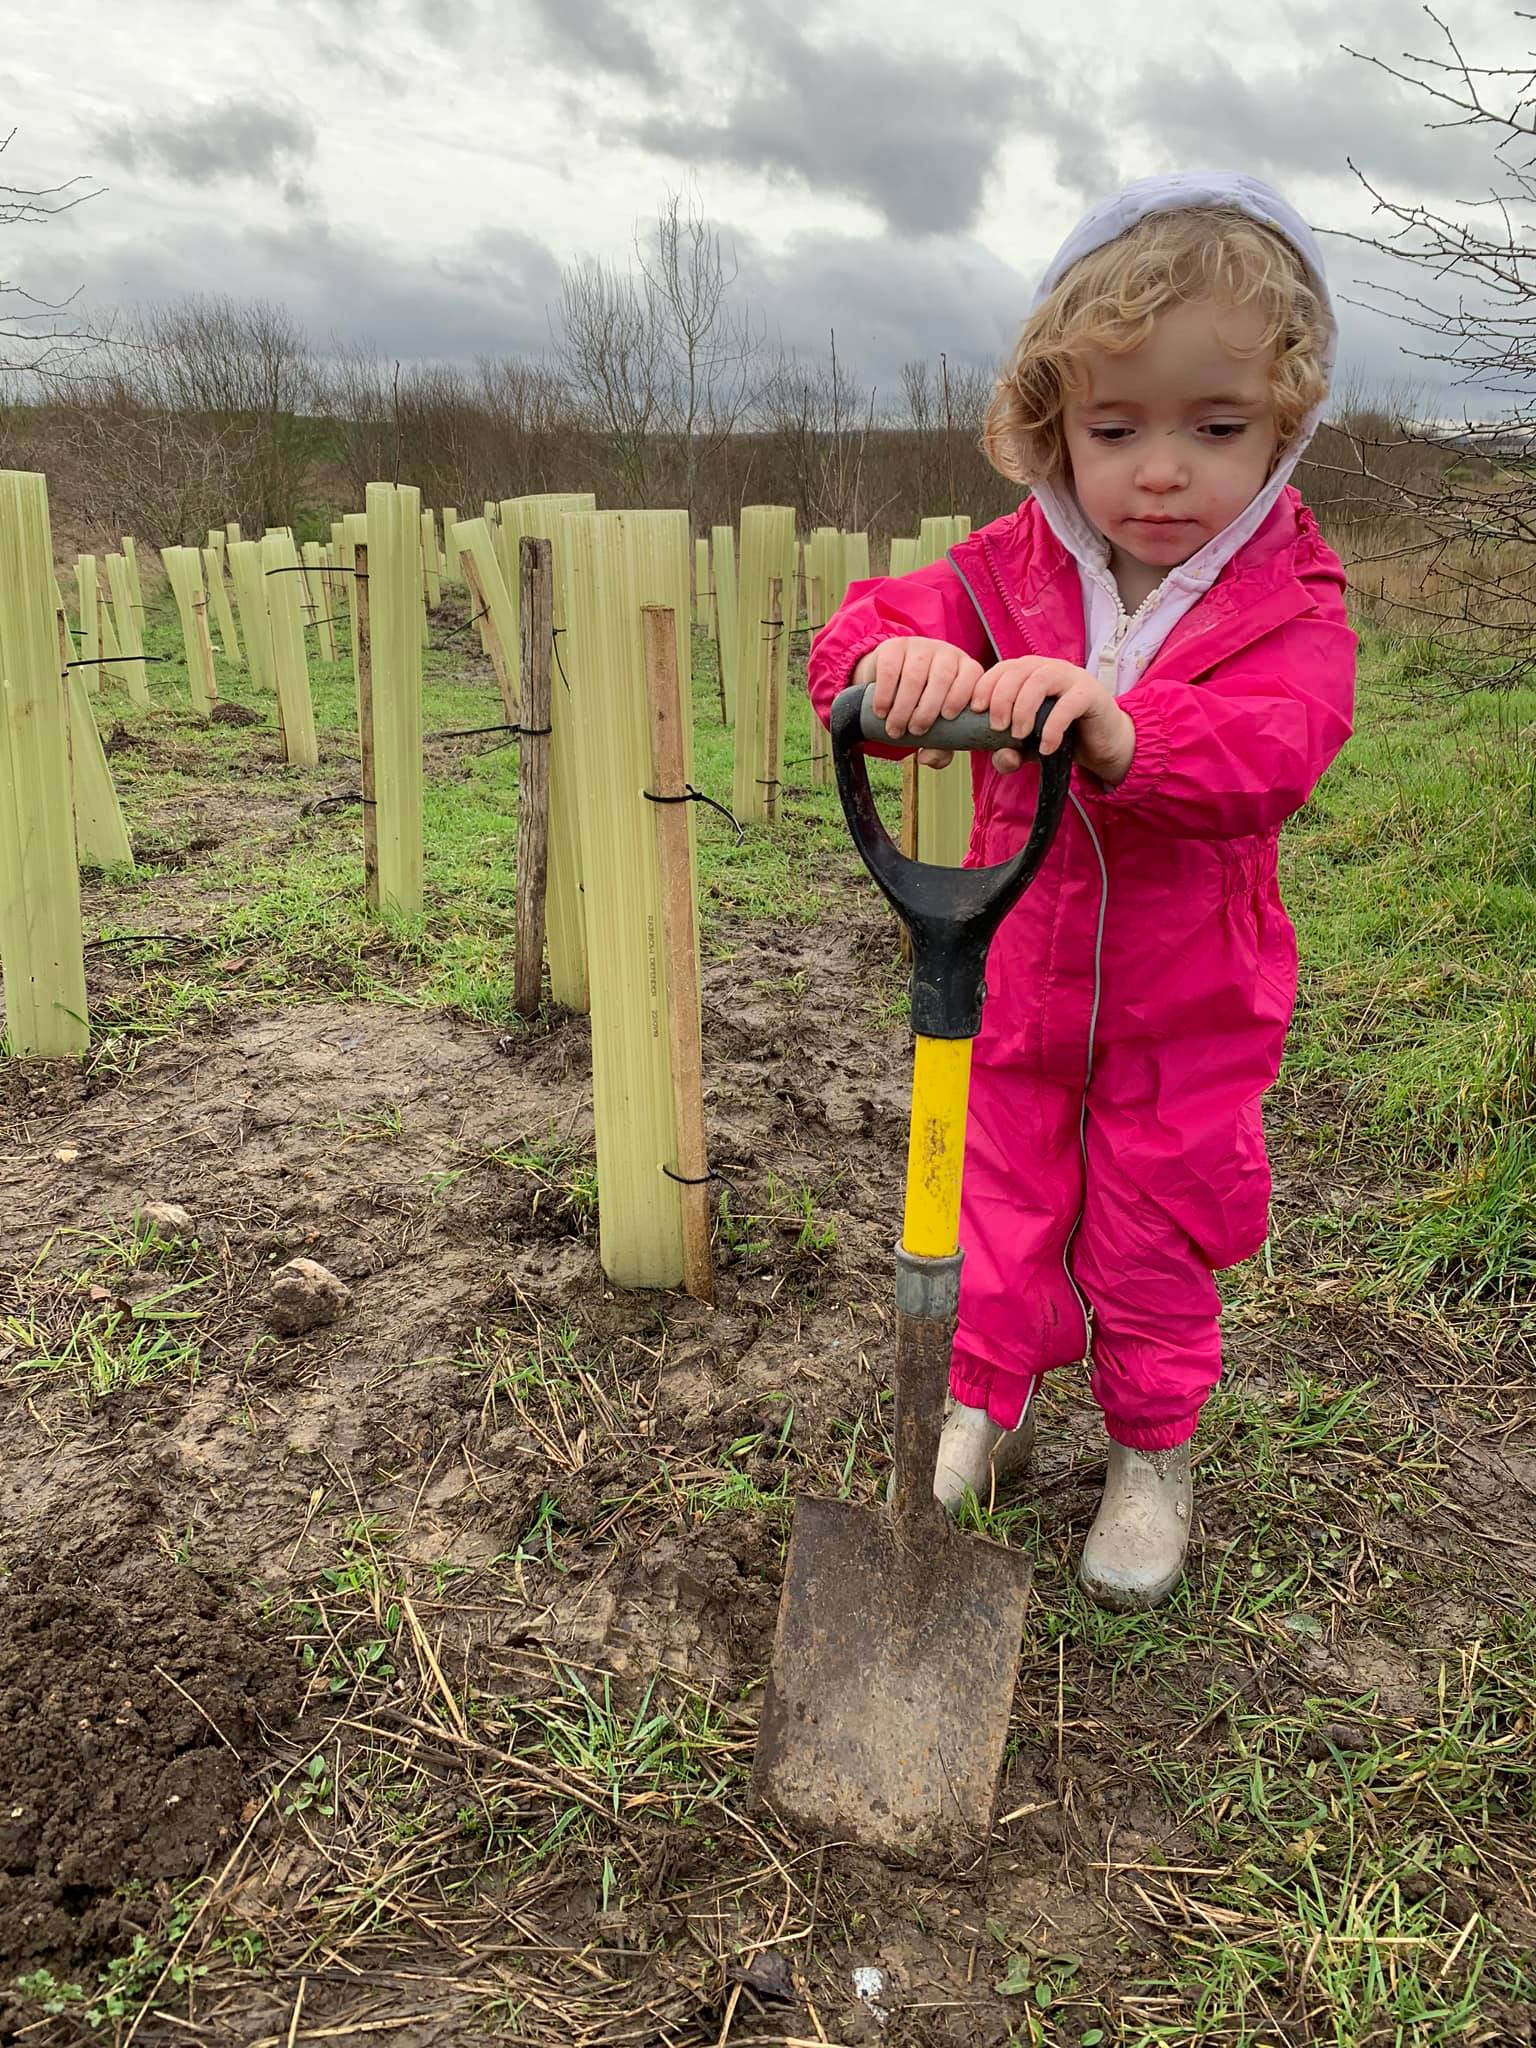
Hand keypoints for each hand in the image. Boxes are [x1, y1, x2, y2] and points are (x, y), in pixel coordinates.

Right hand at [862, 637, 985, 743]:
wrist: (890, 677)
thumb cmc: (922, 703)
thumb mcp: (936, 723)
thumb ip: (941, 745)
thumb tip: (928, 759)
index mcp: (965, 669)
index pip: (972, 676)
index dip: (961, 695)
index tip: (948, 717)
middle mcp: (945, 654)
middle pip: (942, 678)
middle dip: (928, 709)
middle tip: (915, 731)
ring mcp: (919, 647)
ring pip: (915, 676)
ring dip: (904, 707)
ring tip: (895, 728)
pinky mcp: (893, 647)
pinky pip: (890, 669)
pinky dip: (885, 694)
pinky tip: (881, 711)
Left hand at [974, 657, 1135, 784]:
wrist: (1101, 743)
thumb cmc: (1061, 736)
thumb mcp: (1028, 747)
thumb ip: (1010, 752)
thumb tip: (1002, 757)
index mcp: (1028, 673)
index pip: (1001, 669)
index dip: (984, 687)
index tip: (973, 711)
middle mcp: (1047, 669)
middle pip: (1017, 671)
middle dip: (1001, 699)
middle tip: (997, 727)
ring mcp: (1070, 678)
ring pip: (1040, 680)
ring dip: (1023, 708)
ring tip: (1019, 735)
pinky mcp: (1090, 694)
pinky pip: (1068, 704)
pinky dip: (1052, 727)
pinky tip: (1046, 747)